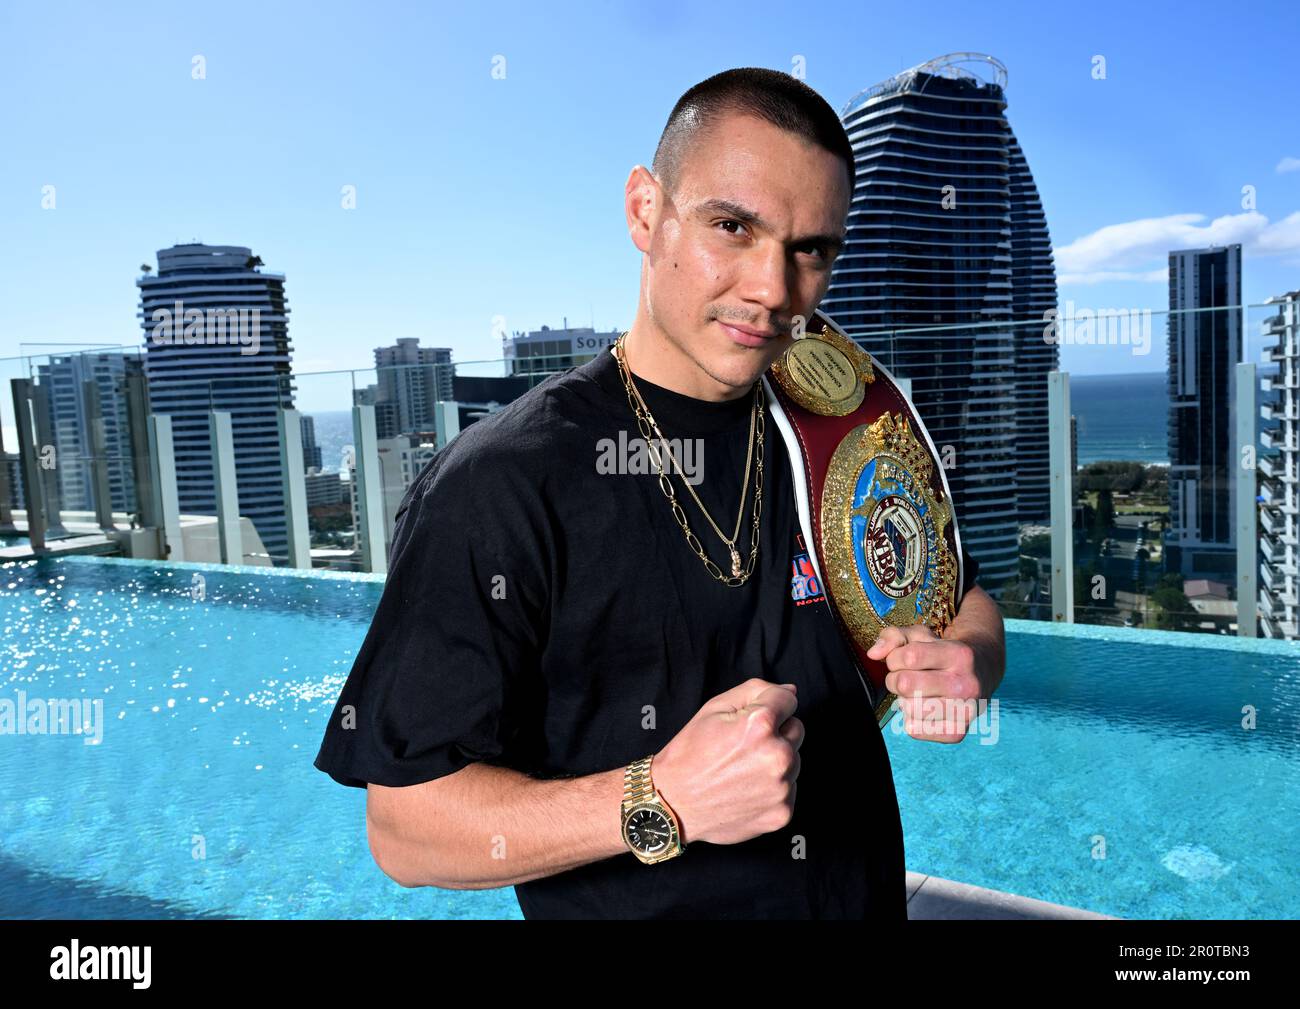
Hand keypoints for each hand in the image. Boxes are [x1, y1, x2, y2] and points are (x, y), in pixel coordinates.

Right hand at [651, 678, 803, 845]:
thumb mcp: (715, 708)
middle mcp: (777, 756)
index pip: (788, 700)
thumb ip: (756, 691)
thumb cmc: (691, 753)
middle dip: (776, 733)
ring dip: (776, 761)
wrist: (673, 802)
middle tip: (743, 747)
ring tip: (742, 770)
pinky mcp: (782, 813)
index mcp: (760, 725)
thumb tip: (791, 691)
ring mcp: (782, 788)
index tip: (751, 720)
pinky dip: (773, 788)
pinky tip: (746, 790)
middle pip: (797, 729)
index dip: (768, 706)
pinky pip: (790, 789)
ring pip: (794, 761)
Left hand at [866, 624, 980, 742]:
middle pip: (906, 684)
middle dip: (896, 679)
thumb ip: (893, 636)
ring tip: (916, 692)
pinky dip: (911, 719)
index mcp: (959, 655)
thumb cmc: (942, 652)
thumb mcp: (921, 635)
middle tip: (905, 677)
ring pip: (909, 708)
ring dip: (904, 700)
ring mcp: (964, 711)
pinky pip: (915, 729)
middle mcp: (966, 684)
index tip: (901, 659)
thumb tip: (874, 654)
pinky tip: (923, 708)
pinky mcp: (957, 733)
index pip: (909, 657)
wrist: (980, 673)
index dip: (895, 658)